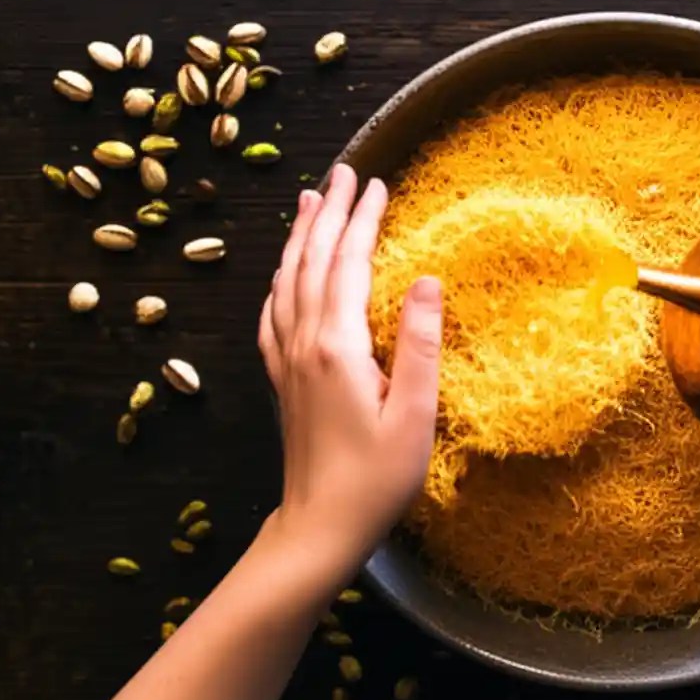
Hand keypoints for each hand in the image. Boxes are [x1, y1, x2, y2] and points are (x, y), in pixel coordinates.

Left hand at [258, 164, 441, 559]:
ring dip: (299, 237)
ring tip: (309, 201)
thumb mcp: (414, 413)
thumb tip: (427, 279)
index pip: (349, 265)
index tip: (378, 184)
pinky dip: (279, 280)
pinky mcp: (282, 380)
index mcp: (338, 346)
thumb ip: (420, 343)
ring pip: (286, 282)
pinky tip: (284, 274)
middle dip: (329, 213)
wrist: (319, 527)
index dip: (363, 221)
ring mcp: (286, 362)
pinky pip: (273, 314)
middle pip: (312, 262)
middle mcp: (303, 344)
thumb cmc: (377, 478)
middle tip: (344, 172)